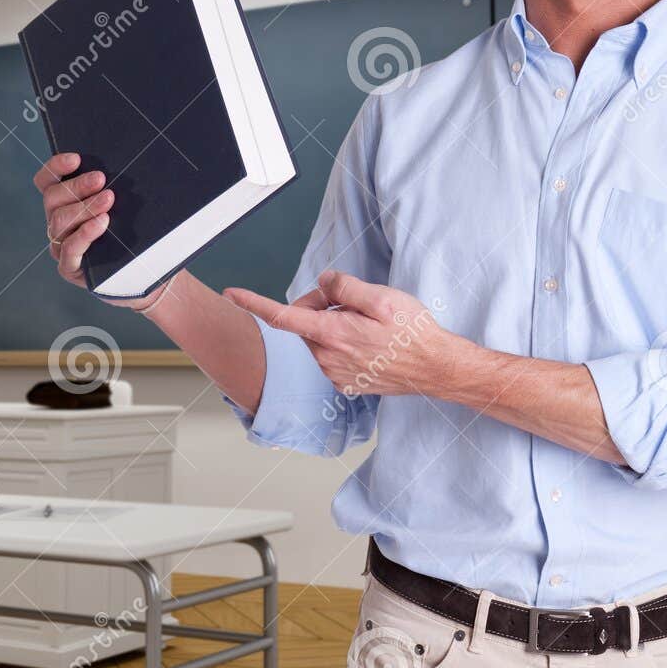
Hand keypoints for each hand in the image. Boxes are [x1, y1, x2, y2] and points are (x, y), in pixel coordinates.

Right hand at [31, 152, 167, 311]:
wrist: (143, 271)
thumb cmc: (132, 232)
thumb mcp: (124, 204)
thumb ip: (114, 186)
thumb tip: (123, 161)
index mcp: (63, 203)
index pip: (46, 181)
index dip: (55, 167)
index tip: (76, 158)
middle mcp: (57, 223)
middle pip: (52, 199)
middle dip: (76, 186)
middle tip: (101, 180)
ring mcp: (61, 247)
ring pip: (59, 222)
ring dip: (84, 208)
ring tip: (109, 200)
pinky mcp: (70, 268)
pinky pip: (68, 250)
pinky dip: (84, 234)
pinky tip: (102, 223)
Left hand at [223, 270, 451, 397]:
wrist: (435, 368)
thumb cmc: (412, 332)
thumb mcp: (383, 298)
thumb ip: (345, 288)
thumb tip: (323, 283)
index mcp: (332, 335)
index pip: (283, 317)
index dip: (254, 302)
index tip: (231, 293)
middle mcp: (327, 358)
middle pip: (304, 321)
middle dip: (320, 306)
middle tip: (354, 302)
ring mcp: (334, 374)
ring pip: (317, 338)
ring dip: (333, 325)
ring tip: (368, 325)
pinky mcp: (344, 383)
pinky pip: (330, 354)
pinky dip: (341, 343)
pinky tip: (369, 343)